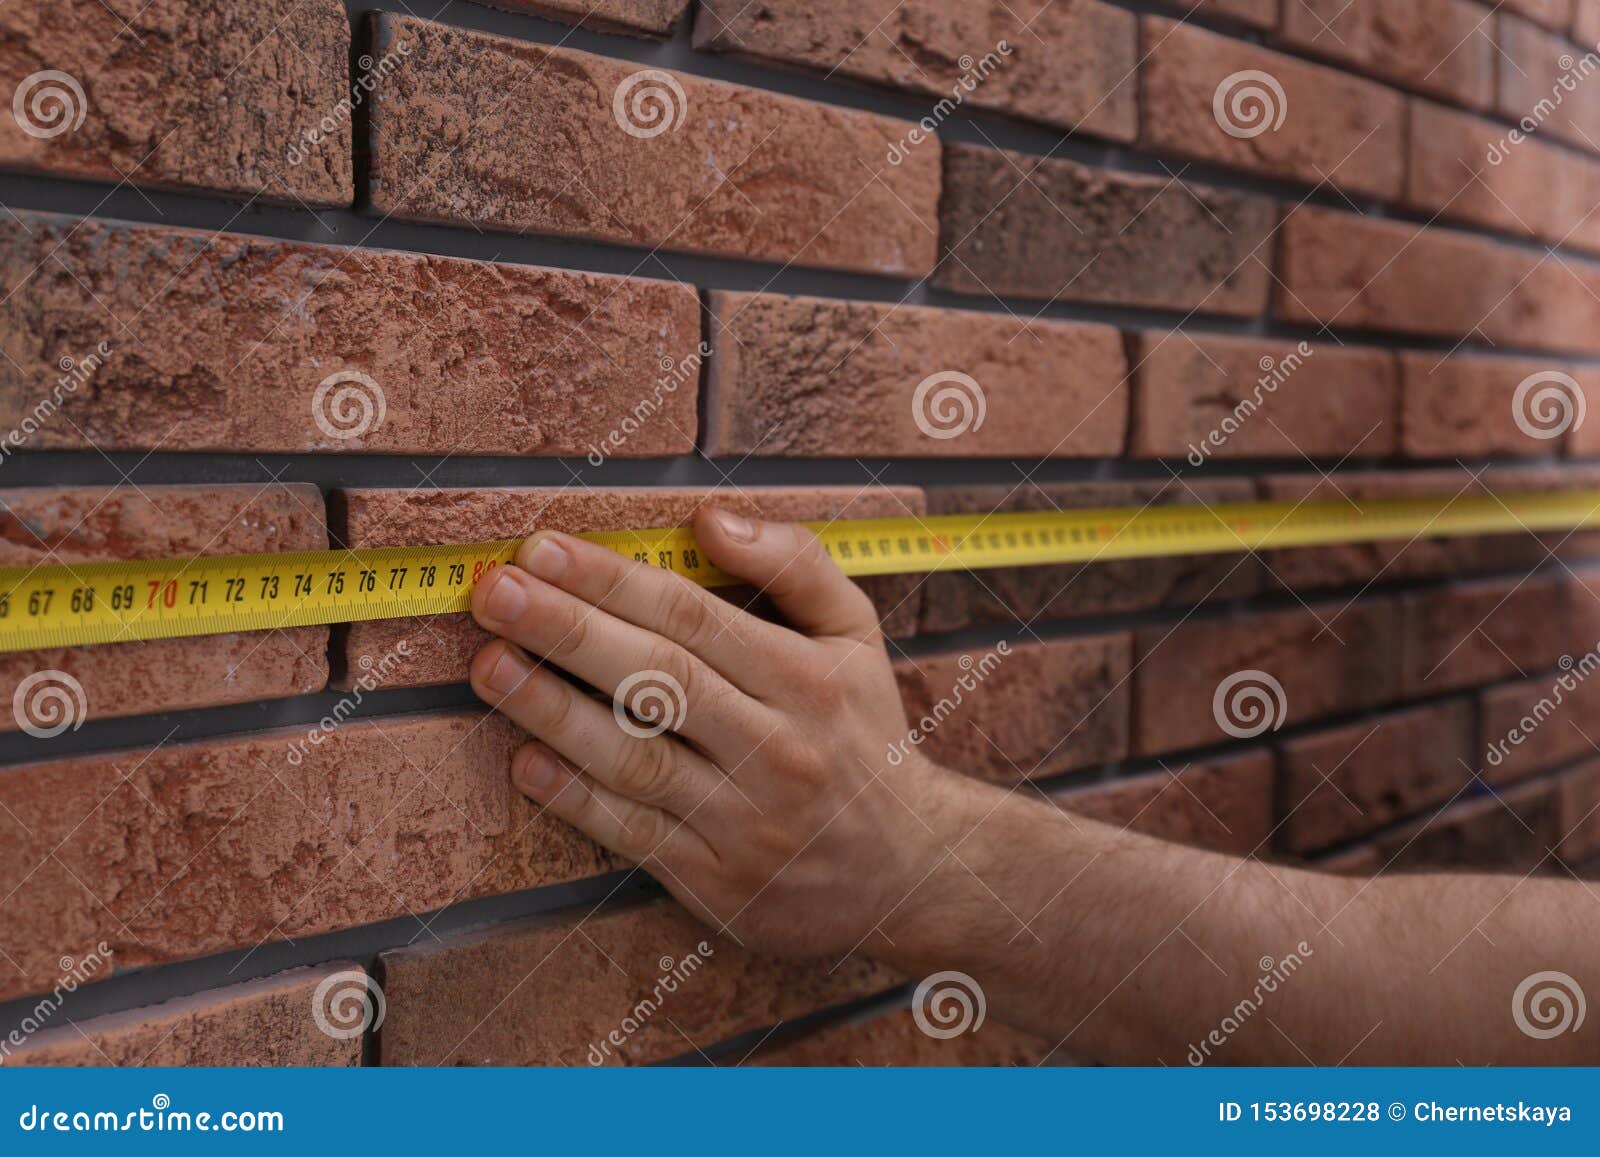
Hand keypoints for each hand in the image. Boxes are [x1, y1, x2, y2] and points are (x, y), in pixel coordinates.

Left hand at [466, 508, 986, 958]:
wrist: (908, 871)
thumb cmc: (863, 734)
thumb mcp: (856, 636)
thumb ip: (795, 564)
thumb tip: (710, 517)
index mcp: (806, 680)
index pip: (693, 617)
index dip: (612, 580)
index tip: (543, 547)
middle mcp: (775, 748)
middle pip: (657, 679)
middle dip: (566, 630)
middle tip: (493, 591)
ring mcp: (742, 820)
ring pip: (634, 759)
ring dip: (552, 709)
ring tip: (488, 664)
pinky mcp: (713, 879)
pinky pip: (632, 834)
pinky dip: (574, 798)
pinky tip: (523, 759)